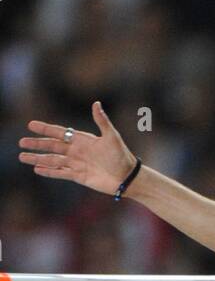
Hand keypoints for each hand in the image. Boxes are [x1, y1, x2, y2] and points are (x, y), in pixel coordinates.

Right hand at [19, 101, 136, 194]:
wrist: (127, 177)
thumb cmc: (121, 155)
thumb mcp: (112, 136)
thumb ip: (102, 121)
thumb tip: (96, 103)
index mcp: (81, 139)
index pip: (59, 132)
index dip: (45, 129)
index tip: (31, 125)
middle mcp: (76, 151)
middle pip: (52, 146)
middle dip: (36, 144)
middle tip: (21, 142)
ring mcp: (76, 164)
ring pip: (53, 160)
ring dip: (38, 158)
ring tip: (23, 157)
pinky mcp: (79, 176)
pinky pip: (60, 173)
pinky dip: (49, 171)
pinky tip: (37, 169)